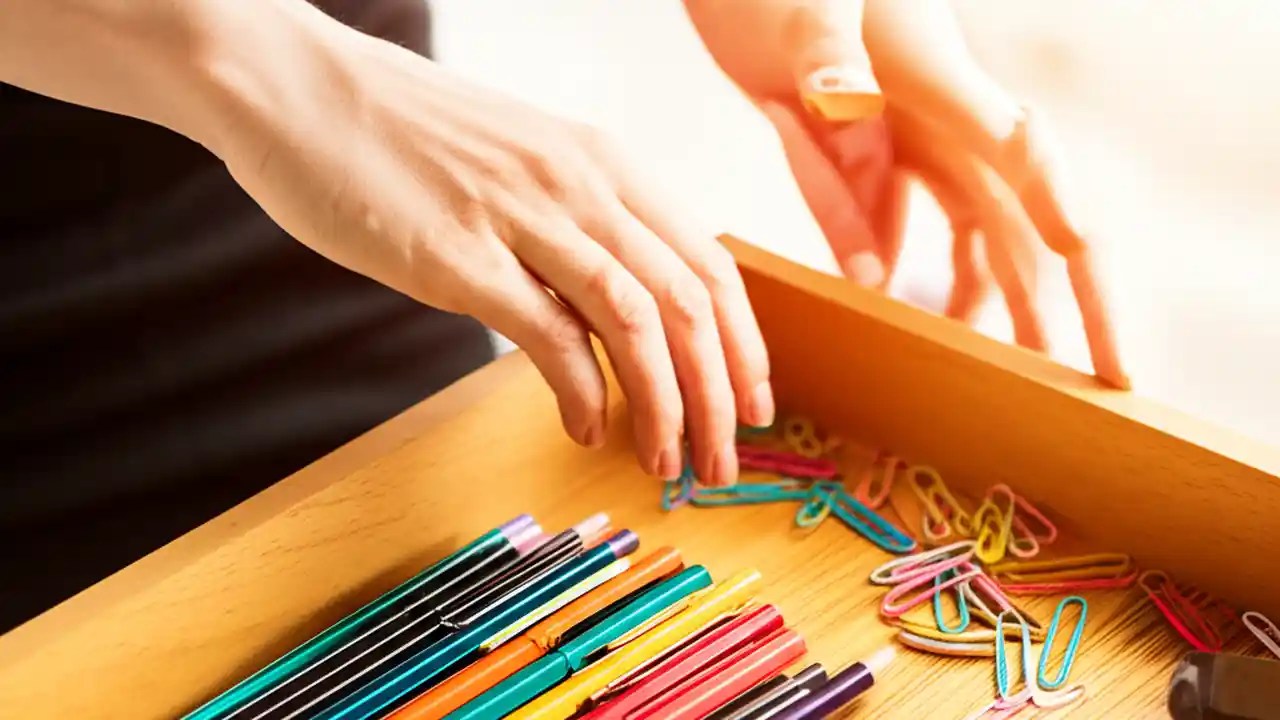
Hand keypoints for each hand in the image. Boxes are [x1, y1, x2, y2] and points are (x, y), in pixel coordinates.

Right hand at [208, 3, 771, 483]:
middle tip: (723, 462)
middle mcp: (579, 183)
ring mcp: (520, 215)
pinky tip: (586, 431)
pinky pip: (547, 333)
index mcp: (603, 162)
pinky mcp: (457, 255)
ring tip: (666, 463)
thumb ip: (577, 228)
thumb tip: (617, 311)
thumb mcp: (522, 164)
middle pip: (688, 301)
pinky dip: (580, 393)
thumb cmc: (407, 135)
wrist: (298, 90)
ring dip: (665, 405)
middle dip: (719, 394)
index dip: (744, 345)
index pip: (709, 263)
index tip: (752, 405)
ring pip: (635, 319)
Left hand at [684, 0, 1126, 387]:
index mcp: (936, 76)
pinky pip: (902, 220)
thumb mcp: (803, 6)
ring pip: (976, 234)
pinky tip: (901, 310)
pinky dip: (905, 265)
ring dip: (996, 302)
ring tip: (1011, 373)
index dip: (1058, 205)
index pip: (1019, 147)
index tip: (1086, 263)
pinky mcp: (874, 150)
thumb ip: (827, 51)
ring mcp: (911, 137)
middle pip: (1023, 218)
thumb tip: (847, 100)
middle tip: (1111, 373)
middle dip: (1070, 297)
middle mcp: (941, 115)